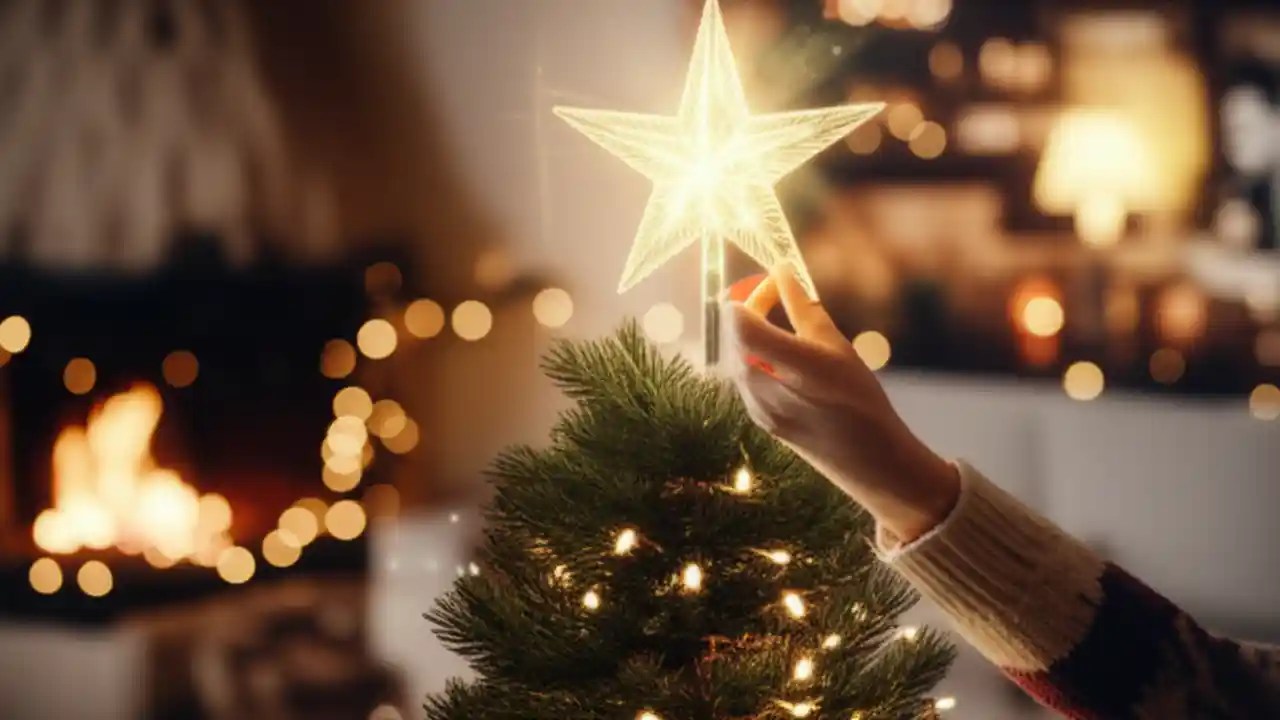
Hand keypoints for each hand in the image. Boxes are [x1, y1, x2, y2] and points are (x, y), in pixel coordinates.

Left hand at [723, 264, 958, 543]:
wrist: (870, 461)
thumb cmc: (861, 398)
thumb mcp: (836, 347)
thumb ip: (803, 307)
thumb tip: (784, 270)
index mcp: (789, 366)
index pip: (738, 322)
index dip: (746, 296)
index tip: (769, 282)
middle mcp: (763, 390)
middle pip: (733, 337)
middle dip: (749, 311)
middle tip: (774, 294)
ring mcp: (756, 408)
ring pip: (736, 357)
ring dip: (751, 334)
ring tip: (783, 325)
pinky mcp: (759, 419)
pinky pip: (745, 378)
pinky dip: (756, 358)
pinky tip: (783, 357)